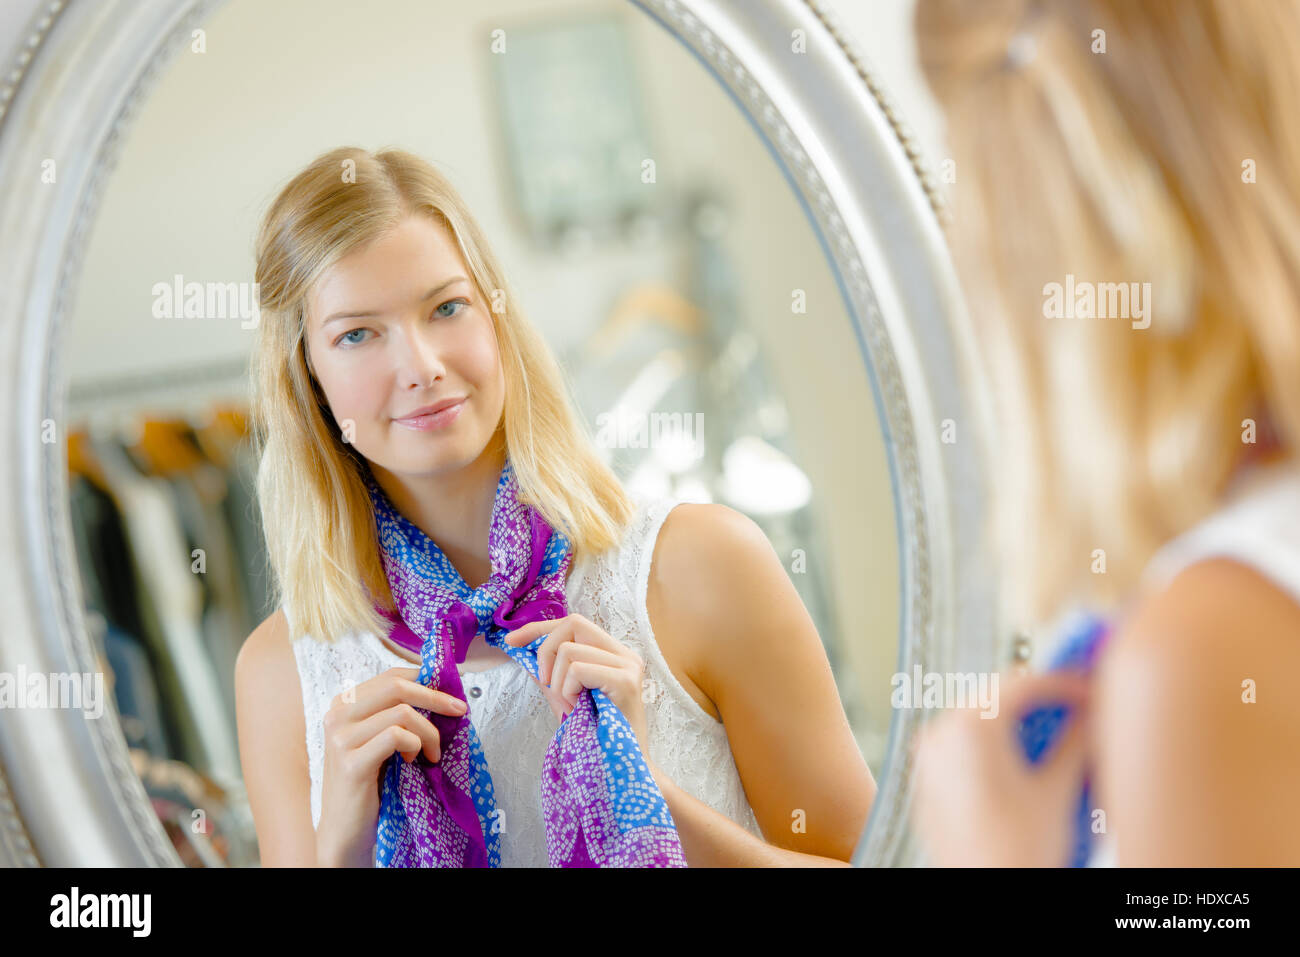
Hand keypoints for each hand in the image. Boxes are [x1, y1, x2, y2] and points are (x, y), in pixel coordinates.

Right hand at [316, 666, 466, 866]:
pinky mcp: (351, 762)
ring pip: (402, 712)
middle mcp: (337, 715)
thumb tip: (443, 690)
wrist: (345, 829)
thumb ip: (397, 713)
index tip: (455, 687)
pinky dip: (415, 746)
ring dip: (429, 732)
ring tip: (432, 753)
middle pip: (396, 686)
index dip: (426, 678)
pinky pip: (396, 737)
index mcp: (343, 704)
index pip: (391, 676)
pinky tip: (413, 761)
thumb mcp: (381, 740)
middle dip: (436, 697)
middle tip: (460, 711)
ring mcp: (341, 738)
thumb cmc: (370, 782)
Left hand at [503, 614, 650, 752]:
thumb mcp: (566, 698)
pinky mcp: (625, 681)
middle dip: (546, 650)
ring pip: (570, 650)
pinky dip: (568, 690)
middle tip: (546, 683)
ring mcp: (628, 666)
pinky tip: (578, 708)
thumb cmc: (594, 737)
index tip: (511, 641)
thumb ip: (549, 673)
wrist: (620, 770)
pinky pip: (578, 669)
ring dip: (558, 682)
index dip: (539, 628)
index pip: (574, 623)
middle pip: (572, 624)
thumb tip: (520, 649)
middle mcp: (625, 655)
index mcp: (614, 655)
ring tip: (571, 706)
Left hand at [910, 668, 1092, 866]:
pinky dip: (992, 744)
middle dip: (1038, 699)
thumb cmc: (1016, 853)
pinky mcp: (927, 781)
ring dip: (1014, 720)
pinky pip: (960, 746)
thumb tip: (1091, 712)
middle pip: (995, 697)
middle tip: (1077, 704)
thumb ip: (1076, 742)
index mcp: (969, 728)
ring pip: (975, 720)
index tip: (1091, 686)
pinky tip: (1023, 759)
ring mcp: (928, 758)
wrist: (985, 894)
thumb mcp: (1056, 792)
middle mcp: (939, 734)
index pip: (1021, 684)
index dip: (1063, 682)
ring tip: (1055, 731)